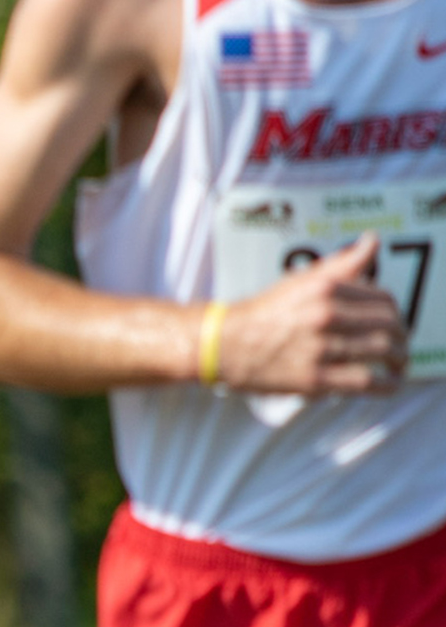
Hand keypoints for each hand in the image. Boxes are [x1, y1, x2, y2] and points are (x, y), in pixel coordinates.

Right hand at [220, 232, 408, 394]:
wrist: (223, 343)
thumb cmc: (262, 312)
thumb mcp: (300, 279)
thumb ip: (342, 263)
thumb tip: (372, 241)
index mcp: (325, 288)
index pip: (383, 298)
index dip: (394, 311)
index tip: (392, 320)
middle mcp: (326, 315)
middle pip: (389, 325)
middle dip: (402, 336)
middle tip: (400, 344)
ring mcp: (322, 347)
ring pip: (383, 351)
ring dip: (399, 360)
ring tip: (398, 364)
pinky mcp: (316, 378)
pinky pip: (367, 381)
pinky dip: (386, 384)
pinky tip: (388, 383)